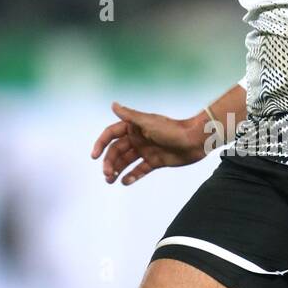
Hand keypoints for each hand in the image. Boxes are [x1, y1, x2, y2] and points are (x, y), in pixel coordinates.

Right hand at [92, 102, 206, 185]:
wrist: (194, 141)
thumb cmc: (172, 129)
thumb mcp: (148, 122)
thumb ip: (130, 116)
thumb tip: (113, 105)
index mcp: (133, 127)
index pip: (111, 135)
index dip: (101, 144)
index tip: (94, 156)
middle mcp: (137, 138)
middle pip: (117, 151)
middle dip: (109, 162)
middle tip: (107, 174)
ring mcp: (146, 150)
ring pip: (126, 161)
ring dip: (117, 170)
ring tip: (111, 180)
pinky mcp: (155, 161)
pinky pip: (139, 170)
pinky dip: (132, 176)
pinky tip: (124, 182)